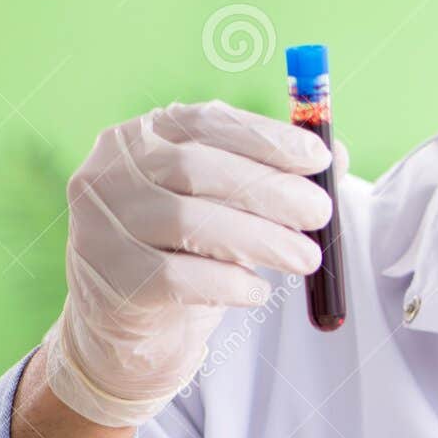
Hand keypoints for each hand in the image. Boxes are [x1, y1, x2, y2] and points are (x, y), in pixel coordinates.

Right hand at [43, 101, 335, 427]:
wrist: (126, 316)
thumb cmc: (187, 244)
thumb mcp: (226, 200)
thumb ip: (275, 172)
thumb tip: (337, 157)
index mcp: (142, 136)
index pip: (204, 121)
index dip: (266, 137)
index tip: (319, 157)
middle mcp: (111, 172)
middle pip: (197, 169)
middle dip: (271, 191)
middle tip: (321, 214)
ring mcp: (100, 225)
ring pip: (190, 223)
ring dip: (262, 240)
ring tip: (307, 259)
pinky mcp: (107, 279)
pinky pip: (178, 278)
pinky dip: (229, 284)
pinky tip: (256, 291)